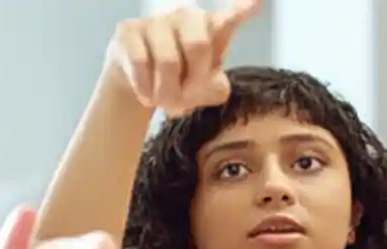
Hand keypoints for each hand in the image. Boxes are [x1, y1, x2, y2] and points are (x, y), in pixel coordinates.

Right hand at [106, 0, 260, 115]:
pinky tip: (146, 93)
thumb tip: (212, 84)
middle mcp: (186, 17)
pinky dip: (145, 88)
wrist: (139, 83)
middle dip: (192, 81)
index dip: (242, 10)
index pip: (229, 17)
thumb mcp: (204, 91)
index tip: (257, 1)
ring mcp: (157, 21)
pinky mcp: (129, 31)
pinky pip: (141, 64)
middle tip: (184, 99)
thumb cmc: (179, 80)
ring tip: (163, 101)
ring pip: (167, 61)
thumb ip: (215, 89)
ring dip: (166, 92)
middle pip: (198, 46)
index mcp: (211, 29)